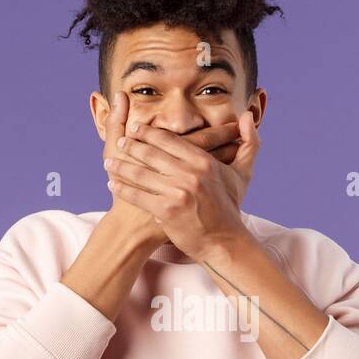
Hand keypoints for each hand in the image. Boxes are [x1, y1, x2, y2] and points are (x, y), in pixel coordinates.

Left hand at [104, 111, 260, 263]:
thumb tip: (247, 116)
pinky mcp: (167, 211)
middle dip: (131, 146)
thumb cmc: (230, 208)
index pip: (170, 140)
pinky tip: (113, 183)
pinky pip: (138, 195)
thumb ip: (249, 143)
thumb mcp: (242, 174)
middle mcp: (190, 174)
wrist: (224, 242)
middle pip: (152, 154)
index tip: (135, 128)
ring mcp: (178, 192)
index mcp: (204, 162)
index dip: (149, 132)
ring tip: (109, 162)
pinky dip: (123, 188)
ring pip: (141, 173)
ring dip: (121, 166)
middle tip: (119, 142)